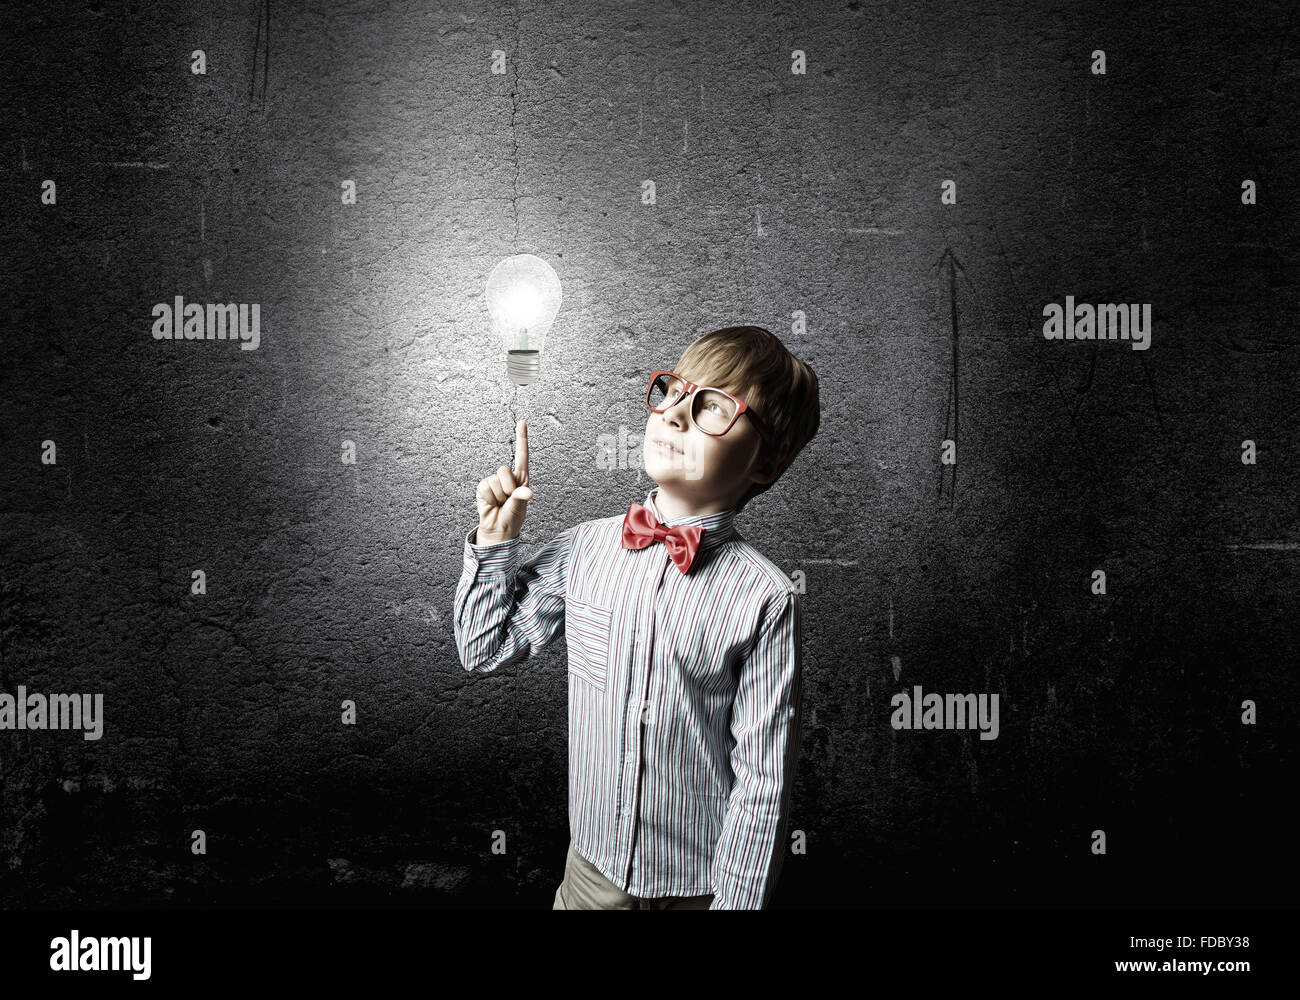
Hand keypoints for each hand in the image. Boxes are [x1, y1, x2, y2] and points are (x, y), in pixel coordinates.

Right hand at [475, 420, 532, 543]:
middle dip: (508, 488)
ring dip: (500, 496)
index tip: (522, 421)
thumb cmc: (512, 517)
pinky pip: (486, 487)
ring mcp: (494, 481)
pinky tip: (492, 504)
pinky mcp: (483, 487)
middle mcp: (508, 477)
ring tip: (500, 504)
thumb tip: (528, 492)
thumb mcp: (520, 507)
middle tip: (508, 501)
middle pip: (505, 470)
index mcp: (521, 478)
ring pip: (496, 480)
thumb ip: (522, 497)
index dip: (521, 438)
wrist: (498, 529)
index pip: (522, 455)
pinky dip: (490, 498)